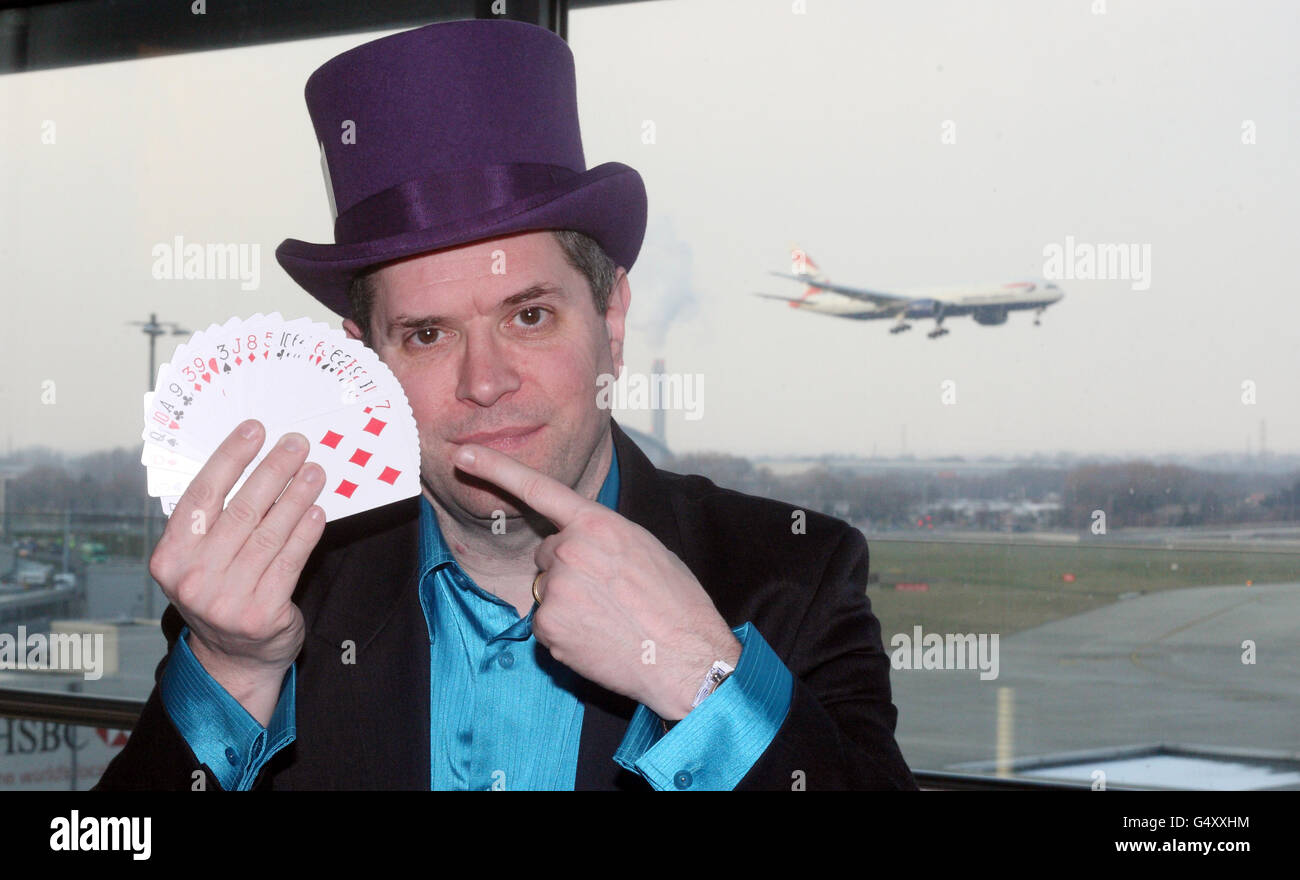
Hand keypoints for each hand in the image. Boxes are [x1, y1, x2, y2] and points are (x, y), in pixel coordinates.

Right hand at [148, 419, 326, 724]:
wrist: (234, 659)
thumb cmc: (219, 594)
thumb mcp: (200, 561)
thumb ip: (215, 521)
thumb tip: (254, 463)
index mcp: (170, 558)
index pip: (201, 496)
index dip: (230, 458)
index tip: (254, 430)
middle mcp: (193, 580)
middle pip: (240, 510)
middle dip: (273, 470)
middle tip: (296, 444)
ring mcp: (227, 600)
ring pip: (270, 533)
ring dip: (296, 496)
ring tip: (314, 471)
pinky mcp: (262, 614)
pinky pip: (291, 561)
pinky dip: (306, 531)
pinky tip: (317, 510)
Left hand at [453, 443, 740, 719]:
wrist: (688, 658)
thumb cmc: (676, 603)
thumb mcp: (646, 548)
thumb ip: (604, 536)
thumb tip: (581, 543)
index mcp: (598, 524)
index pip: (538, 489)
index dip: (496, 469)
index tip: (463, 456)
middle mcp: (570, 550)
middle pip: (547, 553)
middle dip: (567, 568)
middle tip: (608, 592)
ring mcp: (556, 589)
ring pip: (546, 589)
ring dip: (567, 602)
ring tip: (609, 617)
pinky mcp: (548, 627)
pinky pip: (545, 624)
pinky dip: (565, 633)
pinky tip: (598, 638)